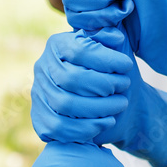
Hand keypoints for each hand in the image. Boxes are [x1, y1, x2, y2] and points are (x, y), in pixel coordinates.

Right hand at [31, 30, 166, 166]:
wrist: (96, 96)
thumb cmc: (106, 67)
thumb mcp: (109, 47)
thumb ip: (110, 38)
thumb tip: (115, 38)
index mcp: (57, 44)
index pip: (78, 50)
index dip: (105, 59)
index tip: (127, 65)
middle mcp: (43, 67)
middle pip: (71, 78)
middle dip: (104, 84)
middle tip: (125, 85)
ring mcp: (38, 93)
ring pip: (65, 104)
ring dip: (99, 107)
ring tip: (121, 103)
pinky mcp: (39, 118)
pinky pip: (58, 127)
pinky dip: (85, 128)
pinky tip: (106, 122)